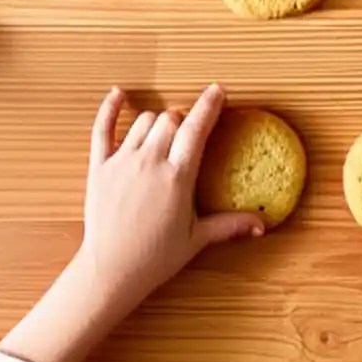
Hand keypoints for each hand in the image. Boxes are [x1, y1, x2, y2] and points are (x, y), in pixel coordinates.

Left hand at [76, 85, 264, 311]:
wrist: (111, 270)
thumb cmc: (154, 258)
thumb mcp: (196, 239)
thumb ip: (229, 225)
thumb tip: (261, 225)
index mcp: (177, 178)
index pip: (196, 129)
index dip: (208, 106)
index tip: (217, 92)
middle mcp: (150, 162)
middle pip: (170, 119)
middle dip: (183, 119)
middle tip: (189, 132)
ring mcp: (122, 162)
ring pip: (143, 121)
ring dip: (157, 121)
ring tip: (164, 134)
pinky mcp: (99, 166)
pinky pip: (103, 127)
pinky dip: (110, 108)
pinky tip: (119, 94)